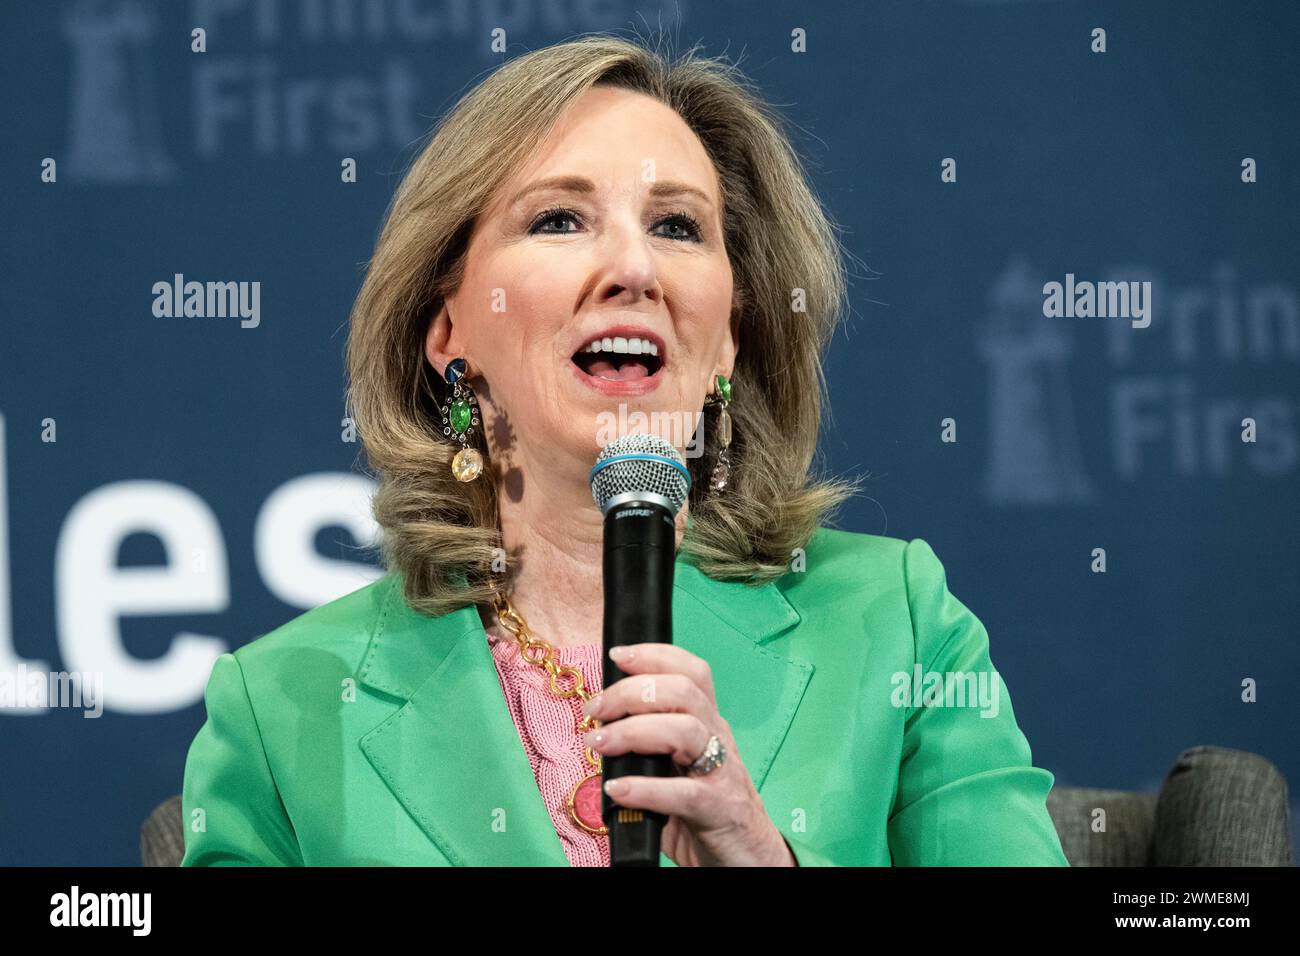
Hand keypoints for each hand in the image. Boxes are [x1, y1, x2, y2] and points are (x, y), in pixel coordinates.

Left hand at [580, 642, 795, 866]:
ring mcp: (722, 773)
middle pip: (683, 691)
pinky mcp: (720, 809)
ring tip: (600, 744)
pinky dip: (644, 788)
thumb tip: (598, 733)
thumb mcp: (678, 768)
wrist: (748, 858)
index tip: (616, 655)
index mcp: (708, 723)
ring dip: (633, 731)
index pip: (690, 671)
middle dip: (631, 692)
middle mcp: (718, 739)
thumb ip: (647, 748)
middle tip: (595, 710)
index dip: (654, 655)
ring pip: (684, 730)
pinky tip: (617, 789)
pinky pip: (683, 792)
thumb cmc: (704, 810)